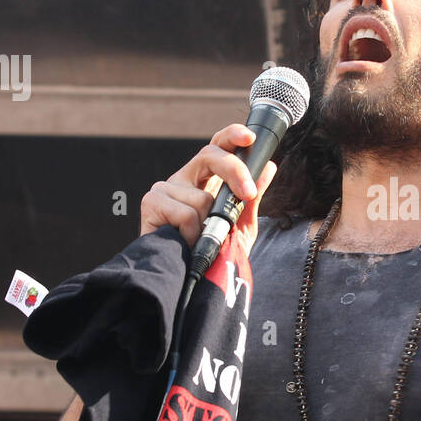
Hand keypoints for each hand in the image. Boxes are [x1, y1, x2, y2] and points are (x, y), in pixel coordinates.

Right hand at [138, 123, 276, 255]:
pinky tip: (184, 245)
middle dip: (234, 171)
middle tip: (245, 195)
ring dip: (208, 227)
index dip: (231, 136)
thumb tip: (268, 166)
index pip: (217, 147)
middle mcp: (184, 179)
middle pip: (209, 155)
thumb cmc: (208, 255)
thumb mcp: (239, 227)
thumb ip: (251, 197)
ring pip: (203, 197)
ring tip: (198, 242)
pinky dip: (192, 235)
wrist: (185, 285)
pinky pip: (187, 214)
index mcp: (205, 181)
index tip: (250, 138)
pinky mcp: (152, 202)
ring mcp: (165, 189)